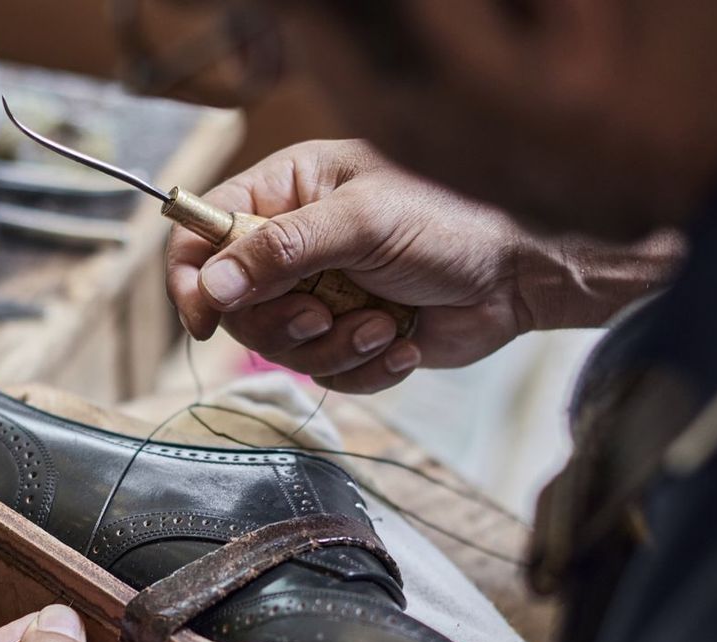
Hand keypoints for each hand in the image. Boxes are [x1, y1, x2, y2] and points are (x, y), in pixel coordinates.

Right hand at [167, 139, 531, 393]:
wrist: (524, 272)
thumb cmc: (454, 219)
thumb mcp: (361, 223)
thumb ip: (280, 251)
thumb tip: (209, 287)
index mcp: (288, 192)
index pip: (204, 233)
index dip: (192, 278)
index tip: (205, 317)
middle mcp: (297, 244)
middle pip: (238, 306)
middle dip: (284, 324)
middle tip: (327, 313)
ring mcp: (324, 293)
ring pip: (283, 348)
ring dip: (335, 348)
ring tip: (383, 325)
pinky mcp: (355, 338)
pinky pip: (328, 374)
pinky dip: (367, 367)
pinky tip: (404, 341)